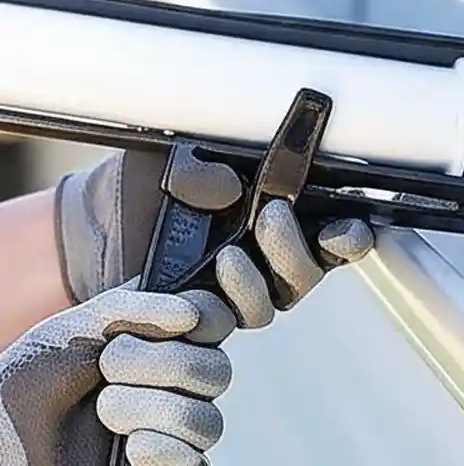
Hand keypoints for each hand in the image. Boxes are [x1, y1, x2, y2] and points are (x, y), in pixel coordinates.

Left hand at [0, 280, 234, 465]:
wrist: (2, 443)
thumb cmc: (30, 385)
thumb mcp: (73, 328)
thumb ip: (132, 308)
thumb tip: (191, 314)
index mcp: (162, 342)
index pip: (220, 321)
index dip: (212, 317)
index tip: (184, 320)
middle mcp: (176, 387)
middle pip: (218, 372)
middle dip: (163, 364)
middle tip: (109, 366)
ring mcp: (171, 432)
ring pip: (208, 422)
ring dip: (154, 410)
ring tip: (107, 411)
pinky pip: (195, 463)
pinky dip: (166, 451)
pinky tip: (132, 447)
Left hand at [56, 151, 373, 326]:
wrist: (93, 220)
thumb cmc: (146, 181)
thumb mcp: (175, 161)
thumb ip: (206, 167)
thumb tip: (230, 187)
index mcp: (281, 215)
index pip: (335, 234)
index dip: (348, 237)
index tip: (341, 228)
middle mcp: (268, 257)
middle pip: (310, 272)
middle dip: (295, 249)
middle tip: (270, 217)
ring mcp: (237, 289)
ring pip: (273, 304)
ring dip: (256, 282)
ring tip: (228, 256)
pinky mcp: (203, 314)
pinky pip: (228, 322)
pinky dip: (221, 305)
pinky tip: (200, 290)